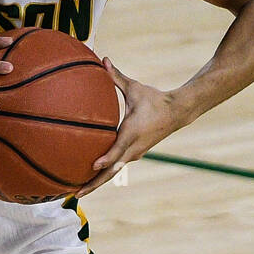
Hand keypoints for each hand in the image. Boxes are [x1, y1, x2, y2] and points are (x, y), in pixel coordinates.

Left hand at [75, 58, 189, 196]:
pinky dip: (103, 176)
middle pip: (111, 171)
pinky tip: (89, 180)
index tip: (93, 166)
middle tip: (76, 194)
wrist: (177, 113)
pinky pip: (116, 168)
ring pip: (112, 173)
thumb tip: (103, 59)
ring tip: (78, 192)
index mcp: (132, 133)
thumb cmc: (154, 99)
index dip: (106, 159)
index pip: (118, 149)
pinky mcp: (134, 156)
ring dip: (96, 184)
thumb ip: (116, 76)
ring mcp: (134, 155)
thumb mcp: (135, 88)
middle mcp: (133, 148)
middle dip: (94, 184)